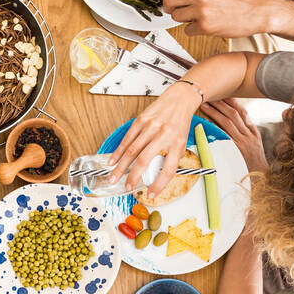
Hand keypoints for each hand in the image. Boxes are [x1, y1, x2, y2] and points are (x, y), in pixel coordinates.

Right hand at [112, 80, 204, 195]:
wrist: (179, 99)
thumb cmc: (179, 122)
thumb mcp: (181, 142)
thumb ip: (170, 158)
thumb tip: (156, 177)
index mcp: (176, 143)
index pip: (168, 169)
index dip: (159, 185)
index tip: (151, 194)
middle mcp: (163, 135)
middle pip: (145, 160)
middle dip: (133, 176)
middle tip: (127, 187)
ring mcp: (151, 127)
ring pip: (132, 151)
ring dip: (121, 167)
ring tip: (113, 178)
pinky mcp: (141, 120)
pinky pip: (127, 139)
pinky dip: (118, 152)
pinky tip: (112, 161)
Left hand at [161, 0, 269, 38]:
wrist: (256, 12)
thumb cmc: (238, 1)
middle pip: (168, 2)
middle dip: (168, 8)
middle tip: (174, 10)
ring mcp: (200, 11)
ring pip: (176, 17)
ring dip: (182, 19)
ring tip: (197, 18)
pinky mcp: (204, 26)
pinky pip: (187, 30)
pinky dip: (194, 30)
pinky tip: (207, 26)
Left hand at [200, 98, 267, 172]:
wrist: (260, 176)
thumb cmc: (255, 161)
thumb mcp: (256, 144)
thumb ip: (248, 132)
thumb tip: (238, 121)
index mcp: (253, 132)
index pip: (243, 113)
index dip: (233, 102)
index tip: (224, 95)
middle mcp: (248, 135)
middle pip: (234, 114)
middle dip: (221, 104)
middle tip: (210, 97)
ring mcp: (242, 142)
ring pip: (228, 122)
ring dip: (215, 113)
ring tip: (205, 106)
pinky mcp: (235, 150)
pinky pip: (224, 136)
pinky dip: (215, 128)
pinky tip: (207, 123)